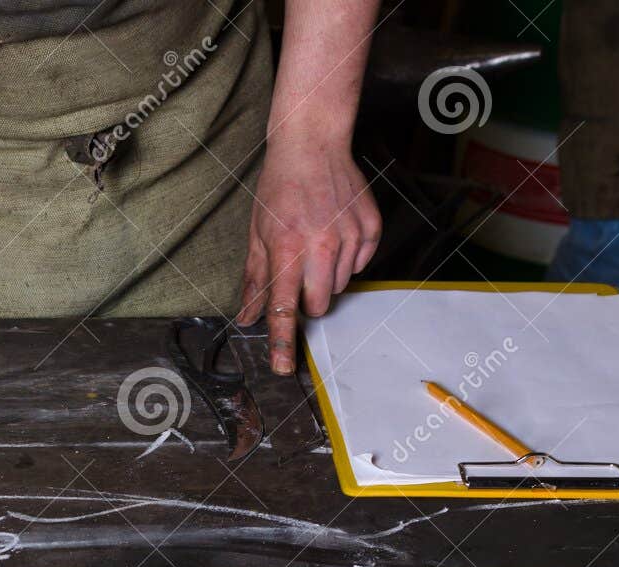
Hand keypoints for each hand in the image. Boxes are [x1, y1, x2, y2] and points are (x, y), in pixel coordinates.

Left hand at [238, 129, 381, 373]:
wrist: (313, 145)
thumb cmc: (280, 189)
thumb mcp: (258, 234)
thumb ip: (255, 280)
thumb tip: (247, 317)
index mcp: (286, 250)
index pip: (282, 307)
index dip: (282, 342)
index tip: (283, 368)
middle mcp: (320, 246)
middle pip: (318, 305)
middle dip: (307, 300)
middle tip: (299, 273)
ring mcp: (349, 237)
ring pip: (339, 286)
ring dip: (326, 276)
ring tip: (316, 242)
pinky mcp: (371, 229)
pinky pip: (360, 264)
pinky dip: (347, 257)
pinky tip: (335, 231)